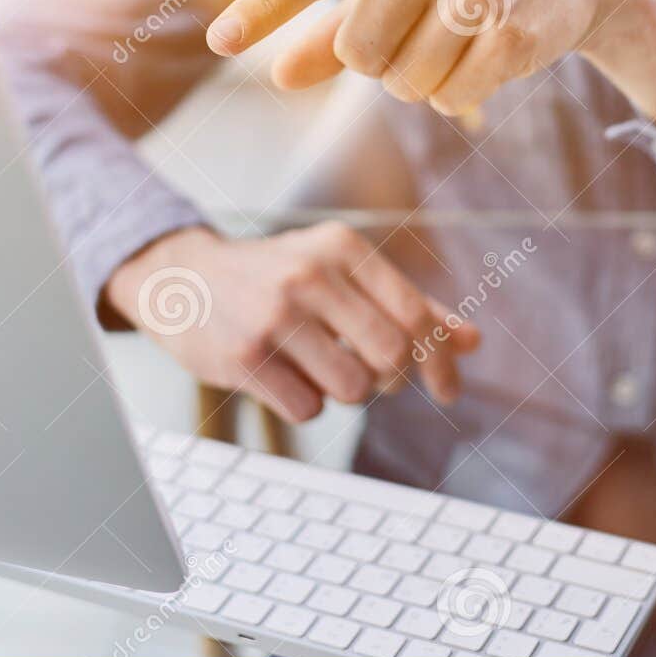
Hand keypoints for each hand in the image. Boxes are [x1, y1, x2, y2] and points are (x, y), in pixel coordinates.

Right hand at [104, 223, 479, 422]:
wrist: (182, 278)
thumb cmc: (278, 278)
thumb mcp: (341, 272)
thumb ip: (408, 304)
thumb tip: (473, 342)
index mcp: (342, 247)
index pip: (415, 314)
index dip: (440, 361)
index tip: (448, 391)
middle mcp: (309, 274)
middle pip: (391, 355)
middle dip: (392, 380)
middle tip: (375, 378)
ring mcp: (273, 315)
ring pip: (353, 388)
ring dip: (346, 392)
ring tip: (319, 368)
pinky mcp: (242, 356)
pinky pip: (308, 409)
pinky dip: (306, 404)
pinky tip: (284, 375)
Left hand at [205, 0, 655, 125]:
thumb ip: (332, 28)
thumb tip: (277, 75)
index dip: (264, 8)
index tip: (218, 42)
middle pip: (359, 51)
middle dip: (382, 65)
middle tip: (421, 38)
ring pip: (406, 82)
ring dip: (426, 83)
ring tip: (458, 45)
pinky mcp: (514, 28)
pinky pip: (455, 96)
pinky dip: (464, 95)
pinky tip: (489, 59)